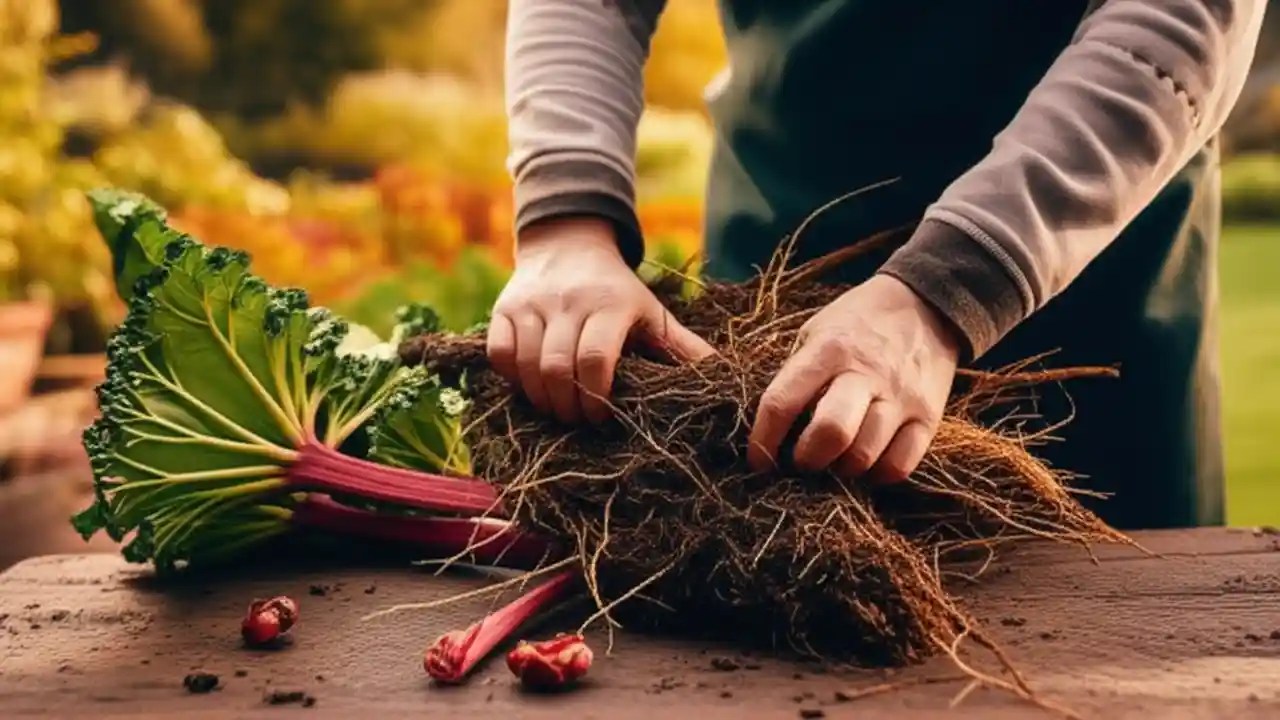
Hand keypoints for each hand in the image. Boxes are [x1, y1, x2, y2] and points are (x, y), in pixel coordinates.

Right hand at [487, 216, 713, 423]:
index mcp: (611, 304)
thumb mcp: (651, 312)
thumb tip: (722, 379)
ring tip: (558, 410)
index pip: (597, 358)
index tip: (602, 417)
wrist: (568, 244)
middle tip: (579, 421)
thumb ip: (681, 347)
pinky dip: (513, 378)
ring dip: (542, 399)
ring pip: (527, 366)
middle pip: (558, 368)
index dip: (597, 397)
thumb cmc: (617, 291)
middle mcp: (568, 301)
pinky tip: (531, 386)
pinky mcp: (503, 308)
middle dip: (568, 407)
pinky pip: (499, 354)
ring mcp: (532, 304)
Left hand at [747, 274, 960, 481]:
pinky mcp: (929, 416)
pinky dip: (877, 474)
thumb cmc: (857, 324)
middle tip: (802, 461)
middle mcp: (866, 374)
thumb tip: (771, 429)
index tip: (758, 461)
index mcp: (828, 350)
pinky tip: (867, 463)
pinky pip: (900, 465)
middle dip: (806, 459)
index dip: (763, 440)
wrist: (925, 304)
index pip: (782, 402)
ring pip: (864, 456)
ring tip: (834, 460)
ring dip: (841, 469)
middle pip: (831, 433)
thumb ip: (796, 375)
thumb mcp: (816, 331)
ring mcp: (901, 397)